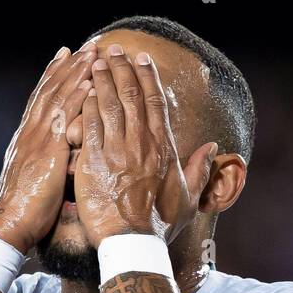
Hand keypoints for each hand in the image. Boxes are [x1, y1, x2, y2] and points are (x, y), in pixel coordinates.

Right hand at [0, 45, 94, 253]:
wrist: (10, 224)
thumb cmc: (24, 210)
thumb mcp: (36, 179)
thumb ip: (46, 162)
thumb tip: (60, 157)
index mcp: (26, 139)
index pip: (40, 100)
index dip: (52, 77)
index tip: (64, 57)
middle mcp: (29, 134)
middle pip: (48, 92)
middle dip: (66, 68)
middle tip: (82, 46)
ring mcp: (36, 140)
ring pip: (56, 99)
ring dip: (75, 75)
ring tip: (91, 54)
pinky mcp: (46, 152)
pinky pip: (63, 120)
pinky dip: (75, 100)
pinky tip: (89, 85)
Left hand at [74, 45, 216, 247]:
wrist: (134, 242)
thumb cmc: (160, 225)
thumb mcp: (188, 197)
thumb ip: (200, 169)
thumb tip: (212, 148)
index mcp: (164, 148)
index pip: (156, 104)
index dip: (148, 78)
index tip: (141, 60)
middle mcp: (142, 144)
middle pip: (132, 96)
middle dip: (122, 69)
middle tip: (114, 50)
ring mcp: (118, 150)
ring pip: (110, 104)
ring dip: (102, 80)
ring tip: (94, 62)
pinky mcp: (95, 160)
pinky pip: (90, 125)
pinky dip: (86, 104)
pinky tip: (79, 90)